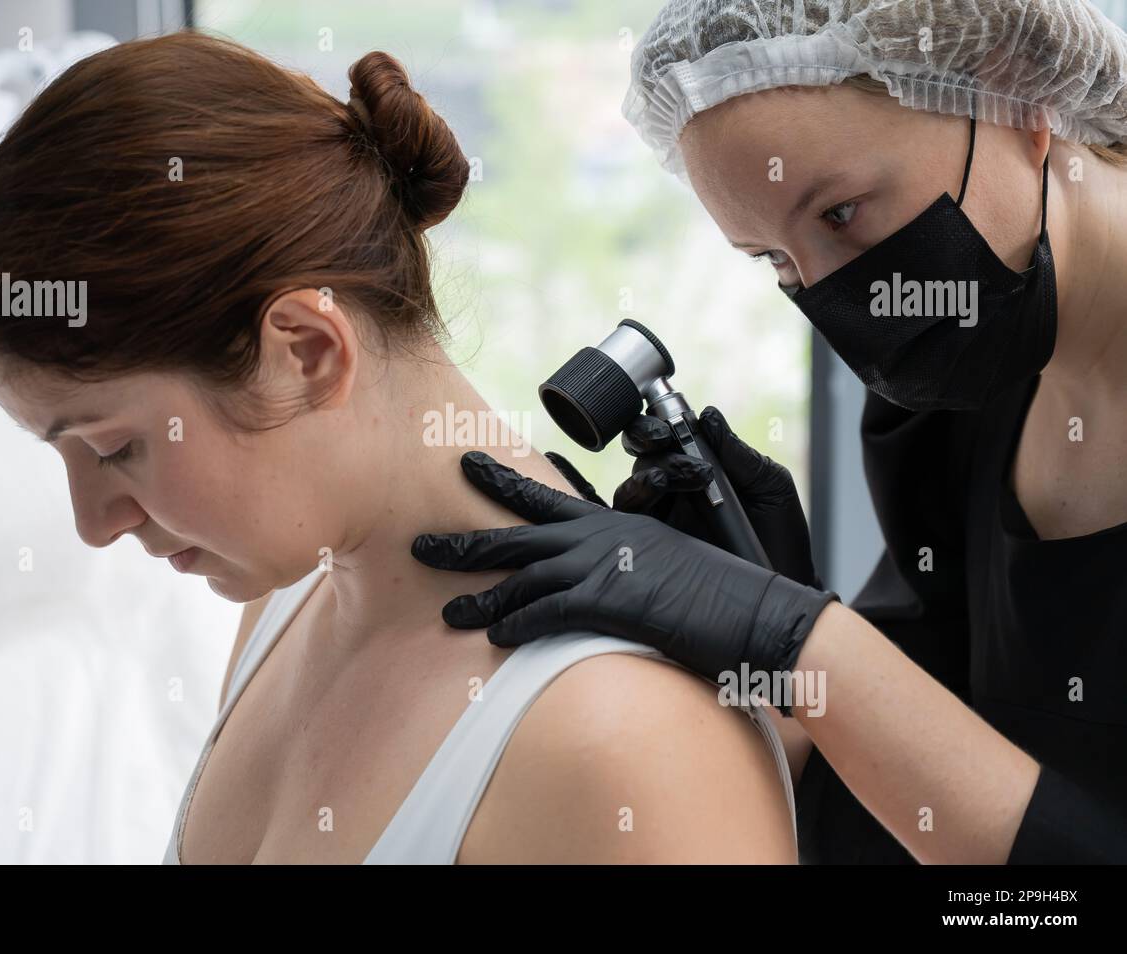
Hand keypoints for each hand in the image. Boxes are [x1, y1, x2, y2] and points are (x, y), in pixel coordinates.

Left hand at [411, 451, 836, 708]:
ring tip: (447, 611)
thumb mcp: (668, 562)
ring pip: (524, 578)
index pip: (546, 498)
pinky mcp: (610, 600)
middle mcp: (602, 537)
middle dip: (465, 542)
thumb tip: (611, 572)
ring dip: (482, 599)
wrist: (760, 612)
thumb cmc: (722, 594)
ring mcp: (605, 566)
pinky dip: (518, 625)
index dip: (502, 482)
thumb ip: (629, 561)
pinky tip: (495, 639)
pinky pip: (547, 613)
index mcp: (614, 523)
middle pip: (517, 533)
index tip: (469, 465)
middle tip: (421, 545)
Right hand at [616, 406, 824, 589]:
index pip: (668, 435)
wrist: (784, 586)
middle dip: (646, 438)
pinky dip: (636, 500)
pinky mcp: (651, 548)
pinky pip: (626, 522)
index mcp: (700, 467)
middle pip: (641, 454)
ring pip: (631, 485)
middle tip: (666, 439)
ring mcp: (661, 519)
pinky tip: (658, 495)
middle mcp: (674, 490)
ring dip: (647, 472)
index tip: (673, 422)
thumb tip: (708, 416)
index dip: (661, 421)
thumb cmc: (780, 537)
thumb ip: (739, 454)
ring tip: (672, 477)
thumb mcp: (770, 486)